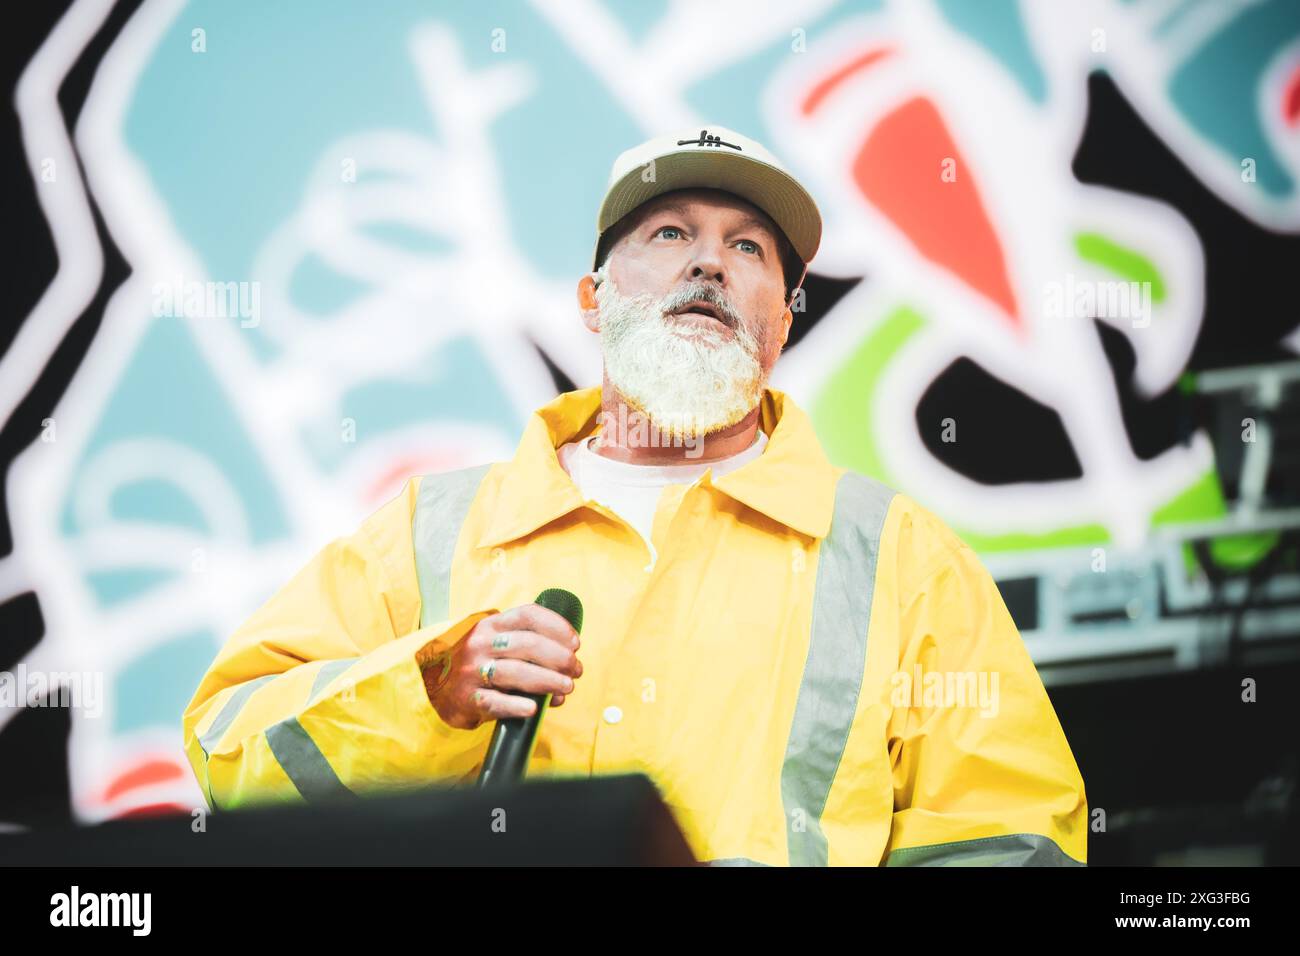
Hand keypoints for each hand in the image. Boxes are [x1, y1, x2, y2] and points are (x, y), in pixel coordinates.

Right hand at [416, 603, 582, 729]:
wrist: (435, 685)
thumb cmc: (479, 663)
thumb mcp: (496, 644)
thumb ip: (528, 648)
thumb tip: (567, 670)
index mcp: (491, 625)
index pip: (528, 615)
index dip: (557, 626)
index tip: (576, 643)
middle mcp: (481, 644)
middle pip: (528, 644)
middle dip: (560, 658)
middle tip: (576, 671)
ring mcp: (472, 671)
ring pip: (516, 672)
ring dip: (548, 681)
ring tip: (566, 688)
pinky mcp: (466, 698)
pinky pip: (495, 702)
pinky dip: (517, 706)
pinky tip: (533, 709)